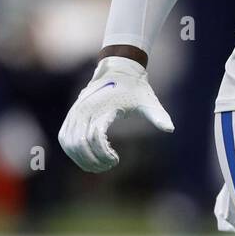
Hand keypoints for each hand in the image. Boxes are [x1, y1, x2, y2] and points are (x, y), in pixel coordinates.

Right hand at [58, 56, 173, 172]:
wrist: (119, 69)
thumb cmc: (135, 88)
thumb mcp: (148, 101)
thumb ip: (158, 116)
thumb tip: (170, 129)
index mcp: (103, 107)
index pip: (95, 137)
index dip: (103, 154)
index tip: (116, 160)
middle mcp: (86, 109)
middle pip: (80, 143)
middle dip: (92, 160)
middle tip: (108, 166)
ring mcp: (76, 112)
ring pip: (69, 143)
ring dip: (81, 159)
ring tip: (98, 166)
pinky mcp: (71, 115)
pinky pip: (64, 137)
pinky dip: (72, 151)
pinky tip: (87, 159)